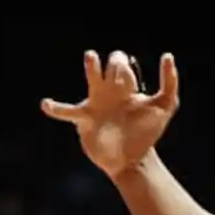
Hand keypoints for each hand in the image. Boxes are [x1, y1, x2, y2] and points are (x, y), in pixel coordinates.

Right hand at [41, 50, 179, 179]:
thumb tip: (167, 55)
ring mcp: (97, 104)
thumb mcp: (166, 106)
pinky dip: (55, 108)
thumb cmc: (148, 133)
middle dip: (114, 64)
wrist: (133, 159)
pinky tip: (46, 104)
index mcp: (128, 88)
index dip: (122, 67)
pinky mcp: (84, 119)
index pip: (122, 66)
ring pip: (92, 78)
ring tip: (91, 56)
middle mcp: (112, 92)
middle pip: (110, 66)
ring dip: (91, 66)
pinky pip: (66, 111)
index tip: (127, 83)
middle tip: (118, 75)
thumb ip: (169, 82)